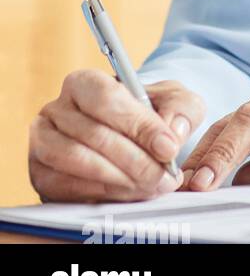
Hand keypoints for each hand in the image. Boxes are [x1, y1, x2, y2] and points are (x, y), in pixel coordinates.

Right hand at [29, 71, 204, 202]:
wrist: (129, 135)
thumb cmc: (149, 113)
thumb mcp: (174, 101)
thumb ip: (181, 109)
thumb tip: (173, 132)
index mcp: (84, 82)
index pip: (107, 98)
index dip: (139, 125)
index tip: (168, 147)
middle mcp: (56, 110)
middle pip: (93, 134)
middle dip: (134, 159)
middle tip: (163, 176)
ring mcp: (43, 144)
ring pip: (77, 161)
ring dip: (118, 178)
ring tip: (149, 185)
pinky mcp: (42, 175)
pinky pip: (66, 187)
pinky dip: (102, 193)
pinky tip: (129, 192)